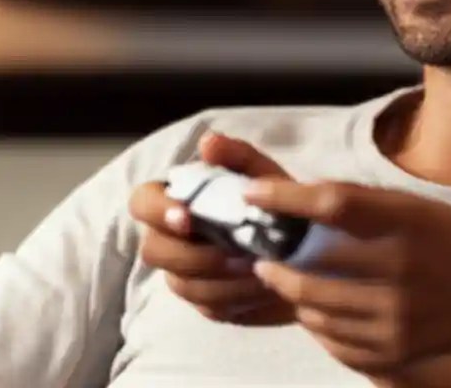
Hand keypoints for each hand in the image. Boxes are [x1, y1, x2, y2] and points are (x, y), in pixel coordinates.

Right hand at [129, 131, 293, 324]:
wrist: (308, 249)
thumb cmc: (277, 204)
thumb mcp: (264, 175)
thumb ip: (237, 156)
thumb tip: (208, 143)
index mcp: (176, 199)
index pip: (142, 202)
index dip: (158, 211)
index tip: (188, 217)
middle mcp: (170, 237)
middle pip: (153, 251)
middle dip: (192, 256)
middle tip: (235, 255)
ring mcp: (185, 273)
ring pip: (182, 284)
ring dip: (221, 280)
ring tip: (259, 271)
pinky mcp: (205, 301)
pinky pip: (208, 306)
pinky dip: (237, 298)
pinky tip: (263, 286)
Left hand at [244, 180, 450, 375]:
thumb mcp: (417, 208)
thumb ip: (364, 205)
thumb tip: (298, 200)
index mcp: (407, 221)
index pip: (333, 203)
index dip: (285, 198)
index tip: (251, 193)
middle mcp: (403, 268)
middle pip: (314, 264)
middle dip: (275, 258)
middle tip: (259, 251)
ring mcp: (400, 315)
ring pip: (317, 309)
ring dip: (291, 294)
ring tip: (281, 280)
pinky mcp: (400, 350)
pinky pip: (337, 343)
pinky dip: (318, 326)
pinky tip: (315, 311)